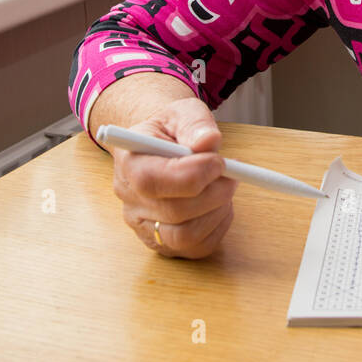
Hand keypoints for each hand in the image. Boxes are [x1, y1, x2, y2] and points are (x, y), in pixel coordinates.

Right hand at [109, 97, 236, 258]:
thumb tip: (209, 141)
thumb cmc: (171, 130)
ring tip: (225, 187)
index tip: (219, 162)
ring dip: (217, 212)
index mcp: (129, 163)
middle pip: (173, 212)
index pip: (151, 181)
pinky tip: (220, 205)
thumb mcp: (182, 113)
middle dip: (214, 193)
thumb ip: (195, 124)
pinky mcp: (162, 243)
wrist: (158, 147)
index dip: (192, 175)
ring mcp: (144, 226)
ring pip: (184, 237)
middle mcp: (130, 200)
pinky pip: (196, 248)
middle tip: (233, 174)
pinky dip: (217, 227)